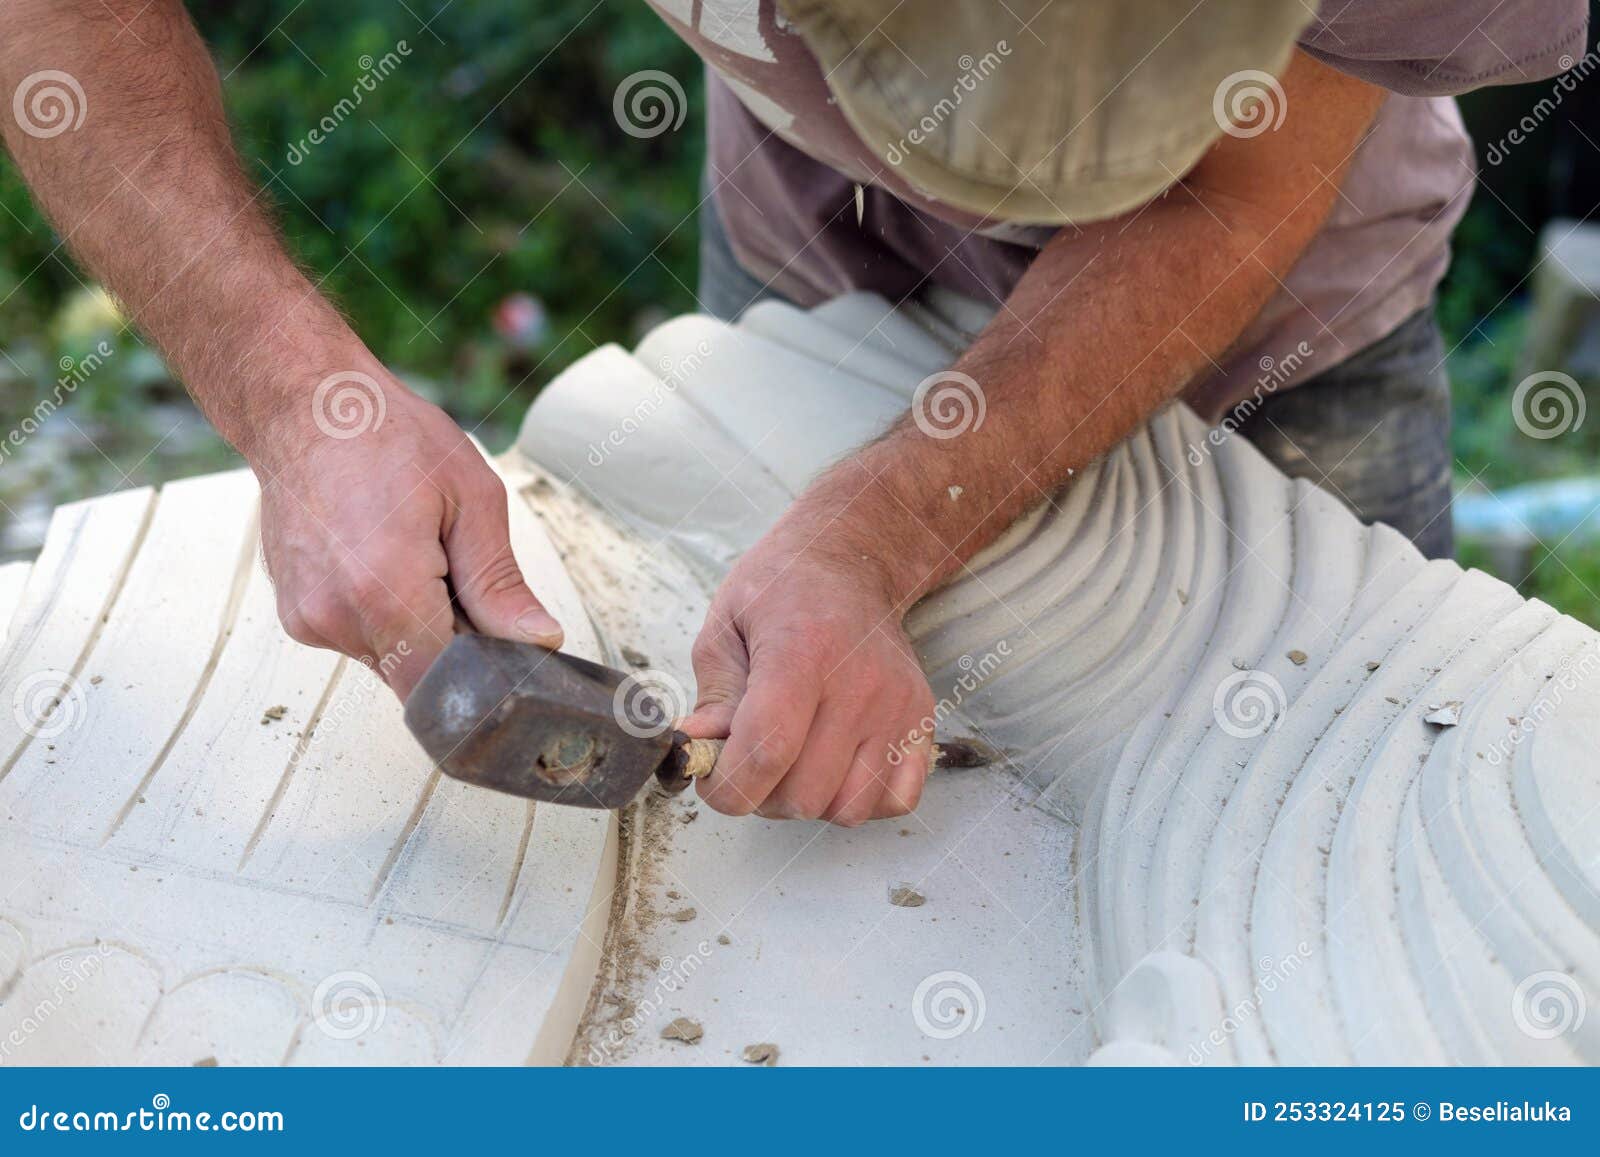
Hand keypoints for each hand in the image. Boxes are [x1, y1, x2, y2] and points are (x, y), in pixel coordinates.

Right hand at [253, 365, 562, 698]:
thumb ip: (500, 583)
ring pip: (393, 659)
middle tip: (457, 569)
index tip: (505, 642)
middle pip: (422, 676)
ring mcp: (310, 621)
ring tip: (416, 552)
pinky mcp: (298, 616)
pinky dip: (386, 614)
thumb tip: (538, 640)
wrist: (304, 406)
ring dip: (420, 626)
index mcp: (386, 593)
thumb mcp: (471, 499)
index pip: (449, 685)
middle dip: (455, 642)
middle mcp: (338, 618)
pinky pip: (362, 638)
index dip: (485, 672)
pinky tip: (384, 558)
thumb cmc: (386, 436)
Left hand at [680, 518, 936, 825]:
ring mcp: (897, 706)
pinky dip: (860, 799)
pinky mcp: (922, 720)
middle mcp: (859, 684)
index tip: (713, 779)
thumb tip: (700, 750)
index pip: (766, 751)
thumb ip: (714, 694)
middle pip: (804, 794)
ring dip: (811, 802)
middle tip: (752, 761)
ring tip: (795, 763)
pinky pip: (895, 800)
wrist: (853, 561)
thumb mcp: (725, 624)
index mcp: (801, 652)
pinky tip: (836, 765)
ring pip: (848, 809)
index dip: (728, 787)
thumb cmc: (781, 589)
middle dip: (763, 796)